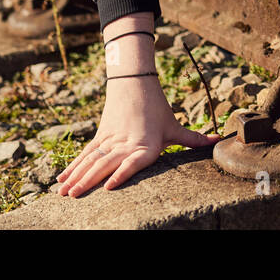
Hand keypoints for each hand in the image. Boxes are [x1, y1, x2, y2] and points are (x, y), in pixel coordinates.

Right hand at [56, 75, 219, 197]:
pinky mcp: (101, 137)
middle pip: (105, 163)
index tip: (109, 187)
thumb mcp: (173, 125)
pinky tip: (61, 180)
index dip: (122, 173)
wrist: (134, 83)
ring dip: (76, 177)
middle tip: (75, 197)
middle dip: (89, 181)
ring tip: (64, 193)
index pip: (133, 161)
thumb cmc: (157, 108)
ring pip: (91, 160)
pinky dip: (72, 167)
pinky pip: (85, 154)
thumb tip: (217, 140)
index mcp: (145, 143)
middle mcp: (126, 143)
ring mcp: (110, 140)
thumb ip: (193, 138)